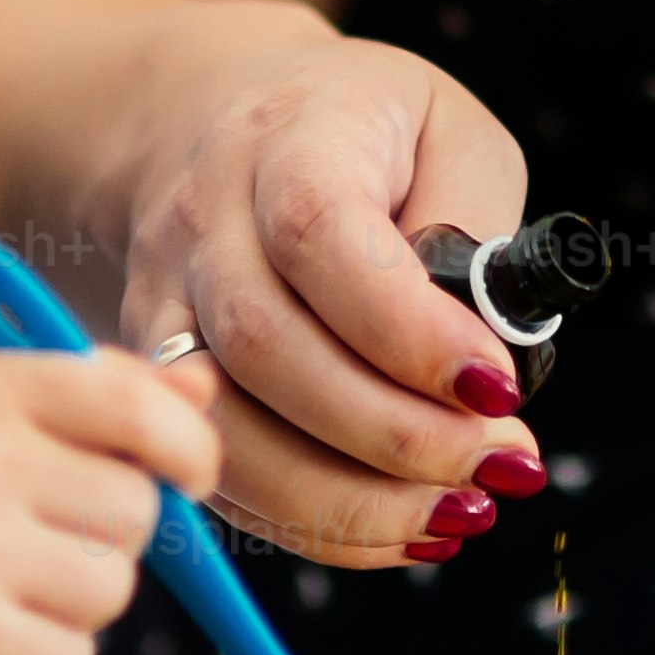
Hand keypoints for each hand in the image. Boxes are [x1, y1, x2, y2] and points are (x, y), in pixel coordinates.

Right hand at [107, 16, 547, 570]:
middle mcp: (201, 219)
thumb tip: (485, 346)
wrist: (213, 126)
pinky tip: (397, 528)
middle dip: (392, 432)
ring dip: (348, 498)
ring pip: (225, 428)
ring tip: (459, 513)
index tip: (498, 386)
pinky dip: (311, 522)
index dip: (408, 329)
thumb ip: (475, 224)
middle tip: (497, 463)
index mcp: (286, 136)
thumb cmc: (365, 134)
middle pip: (265, 347)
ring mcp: (161, 303)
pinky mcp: (156, 378)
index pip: (319, 234)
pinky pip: (220, 470)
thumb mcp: (451, 133)